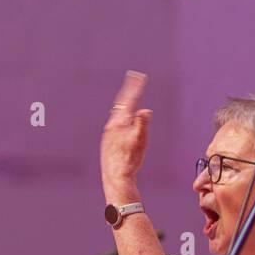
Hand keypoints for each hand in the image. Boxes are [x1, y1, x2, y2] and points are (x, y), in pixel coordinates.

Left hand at [101, 71, 152, 197]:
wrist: (115, 177)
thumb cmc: (129, 160)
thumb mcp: (140, 141)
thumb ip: (142, 124)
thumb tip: (146, 110)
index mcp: (119, 122)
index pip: (129, 100)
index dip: (135, 88)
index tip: (139, 77)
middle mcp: (111, 126)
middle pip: (121, 104)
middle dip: (129, 91)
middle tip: (134, 79)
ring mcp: (108, 134)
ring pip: (118, 114)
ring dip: (125, 104)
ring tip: (130, 97)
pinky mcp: (108, 142)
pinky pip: (116, 123)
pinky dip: (123, 115)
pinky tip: (124, 120)